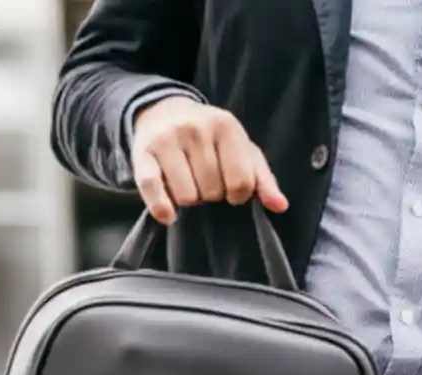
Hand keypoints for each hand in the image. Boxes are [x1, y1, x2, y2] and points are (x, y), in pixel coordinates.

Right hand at [131, 96, 288, 224]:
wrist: (164, 112)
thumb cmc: (211, 139)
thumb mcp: (242, 150)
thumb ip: (263, 179)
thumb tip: (280, 206)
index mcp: (226, 126)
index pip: (241, 181)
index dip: (238, 194)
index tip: (231, 188)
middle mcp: (195, 129)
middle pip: (212, 191)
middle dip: (211, 194)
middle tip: (205, 181)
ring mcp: (167, 139)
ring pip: (187, 196)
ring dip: (189, 199)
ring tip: (188, 183)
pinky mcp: (142, 153)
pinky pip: (151, 188)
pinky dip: (161, 207)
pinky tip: (168, 215)